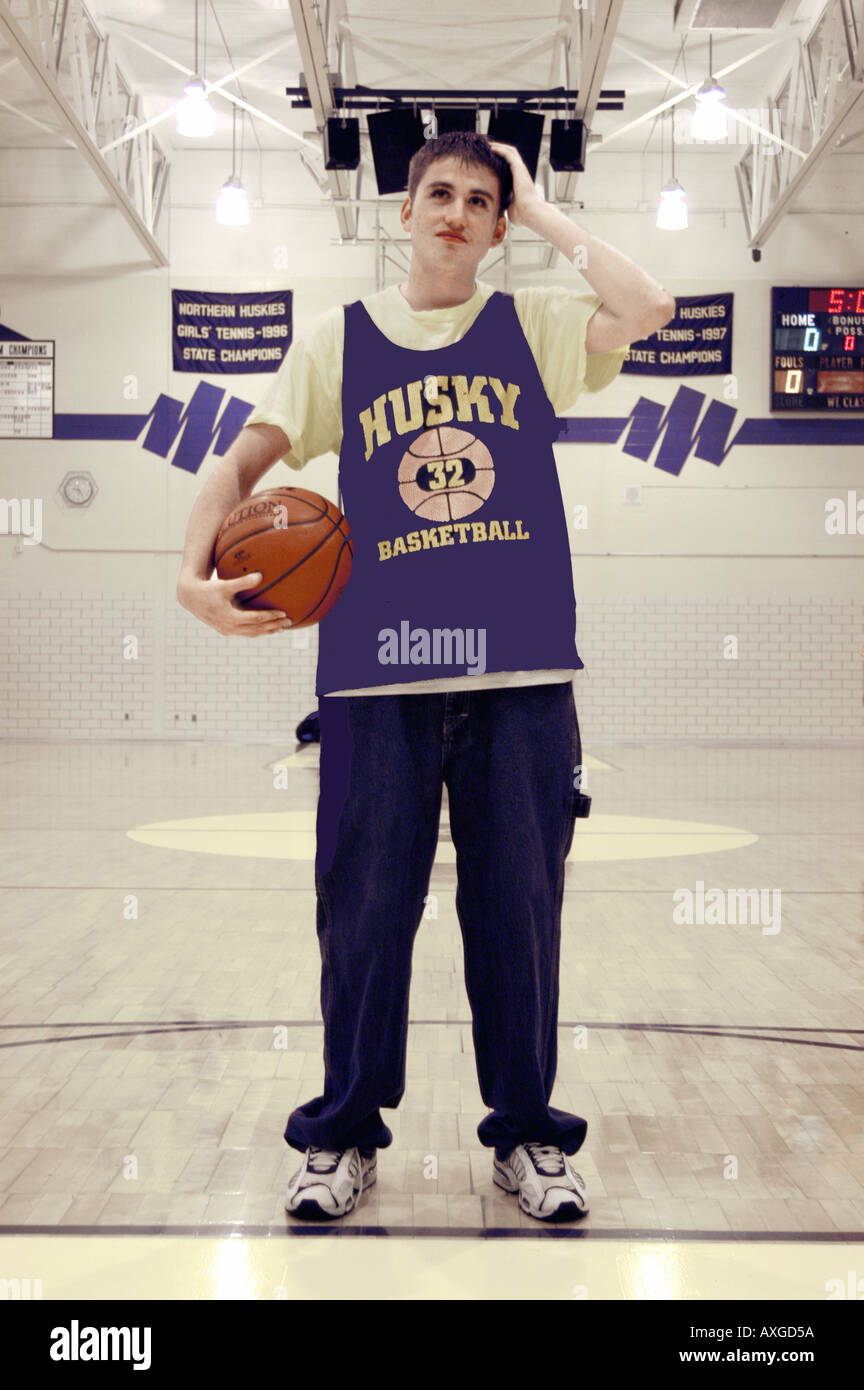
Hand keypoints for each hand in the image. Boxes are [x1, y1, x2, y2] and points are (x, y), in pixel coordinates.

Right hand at [178, 571, 292, 636]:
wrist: (190, 597)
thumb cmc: (208, 589)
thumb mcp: (224, 585)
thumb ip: (242, 582)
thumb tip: (260, 576)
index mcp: (229, 617)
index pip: (255, 619)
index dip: (270, 617)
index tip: (283, 612)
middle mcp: (229, 627)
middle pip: (256, 630)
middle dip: (274, 626)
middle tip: (289, 621)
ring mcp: (227, 630)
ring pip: (252, 633)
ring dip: (267, 631)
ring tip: (282, 627)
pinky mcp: (226, 630)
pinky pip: (246, 633)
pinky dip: (257, 631)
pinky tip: (267, 627)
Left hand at [488, 140, 543, 227]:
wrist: (528, 212)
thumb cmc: (522, 213)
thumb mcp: (510, 206)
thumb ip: (505, 203)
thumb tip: (499, 208)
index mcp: (519, 181)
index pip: (510, 165)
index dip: (501, 160)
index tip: (490, 159)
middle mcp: (521, 173)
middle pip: (511, 155)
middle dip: (500, 150)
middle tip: (488, 148)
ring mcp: (521, 169)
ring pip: (510, 151)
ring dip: (499, 147)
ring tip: (489, 145)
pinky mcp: (519, 168)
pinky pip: (509, 154)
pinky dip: (500, 149)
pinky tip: (492, 148)